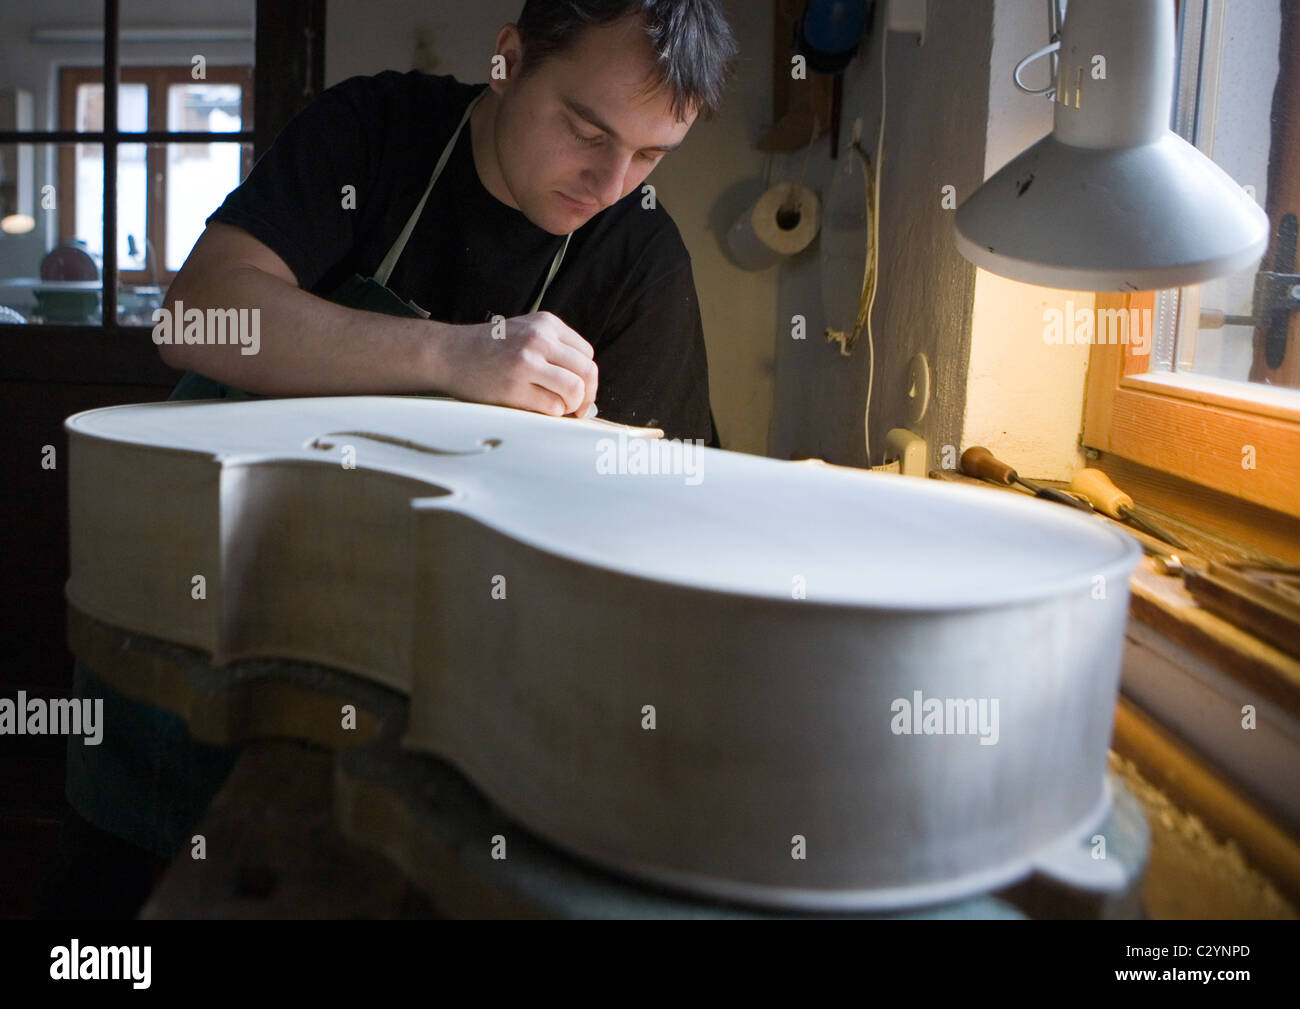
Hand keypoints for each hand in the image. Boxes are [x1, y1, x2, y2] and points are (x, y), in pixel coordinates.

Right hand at [434, 311, 597, 418]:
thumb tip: (585, 382)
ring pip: (574, 390)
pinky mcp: (514, 387)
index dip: (587, 377)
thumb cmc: (488, 348)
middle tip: (579, 408)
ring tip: (560, 409)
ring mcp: (526, 363)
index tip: (580, 390)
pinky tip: (537, 408)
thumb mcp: (524, 330)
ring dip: (572, 406)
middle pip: (587, 372)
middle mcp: (539, 339)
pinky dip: (551, 413)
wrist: (448, 353)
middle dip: (587, 395)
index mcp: (546, 324)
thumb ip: (553, 347)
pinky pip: (552, 407)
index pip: (587, 354)